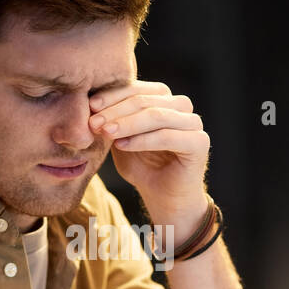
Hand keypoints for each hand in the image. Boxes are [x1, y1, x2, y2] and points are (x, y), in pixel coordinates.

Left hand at [89, 80, 210, 234]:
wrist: (164, 199)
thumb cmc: (142, 168)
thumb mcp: (120, 139)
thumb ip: (111, 122)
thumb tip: (88, 106)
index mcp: (164, 100)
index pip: (137, 89)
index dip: (113, 96)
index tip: (90, 106)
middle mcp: (181, 107)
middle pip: (145, 101)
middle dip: (116, 111)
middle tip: (94, 122)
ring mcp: (193, 124)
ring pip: (156, 116)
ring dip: (127, 123)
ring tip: (105, 132)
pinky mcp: (200, 143)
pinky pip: (167, 136)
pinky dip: (142, 140)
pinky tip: (122, 145)